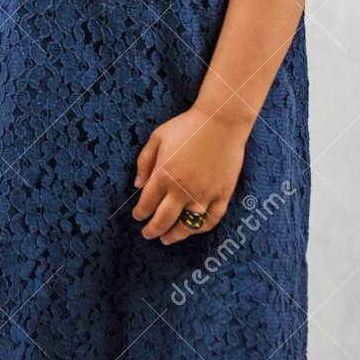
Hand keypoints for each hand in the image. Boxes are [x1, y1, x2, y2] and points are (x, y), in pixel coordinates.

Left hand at [132, 105, 248, 243]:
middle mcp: (182, 189)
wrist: (221, 121)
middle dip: (152, 230)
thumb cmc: (187, 126)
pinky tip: (193, 229)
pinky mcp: (222, 194)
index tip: (138, 216)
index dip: (140, 213)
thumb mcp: (157, 137)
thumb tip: (137, 185)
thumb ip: (144, 161)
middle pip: (163, 220)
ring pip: (187, 226)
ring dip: (175, 235)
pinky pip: (212, 219)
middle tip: (148, 234)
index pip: (146, 204)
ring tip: (168, 239)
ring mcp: (204, 193)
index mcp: (163, 175)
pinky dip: (201, 228)